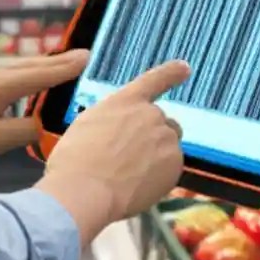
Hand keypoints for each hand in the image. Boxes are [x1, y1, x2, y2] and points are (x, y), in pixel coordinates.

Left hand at [0, 50, 88, 173]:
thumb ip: (24, 130)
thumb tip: (47, 124)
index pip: (37, 75)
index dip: (64, 68)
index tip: (88, 58)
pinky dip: (30, 78)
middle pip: (29, 67)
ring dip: (44, 68)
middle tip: (85, 56)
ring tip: (67, 66)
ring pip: (19, 72)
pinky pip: (10, 81)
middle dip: (58, 62)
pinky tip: (35, 85)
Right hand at [37, 60, 190, 245]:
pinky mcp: (175, 163)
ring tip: (130, 176)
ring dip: (156, 156)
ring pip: (168, 146)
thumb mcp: (88, 125)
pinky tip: (137, 187)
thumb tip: (122, 129)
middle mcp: (150, 114)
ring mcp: (165, 137)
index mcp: (126, 101)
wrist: (83, 191)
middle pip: (162, 123)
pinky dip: (160, 177)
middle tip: (129, 160)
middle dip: (151, 138)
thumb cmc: (74, 161)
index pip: (154, 80)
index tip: (185, 68)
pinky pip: (171, 168)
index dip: (171, 73)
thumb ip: (113, 119)